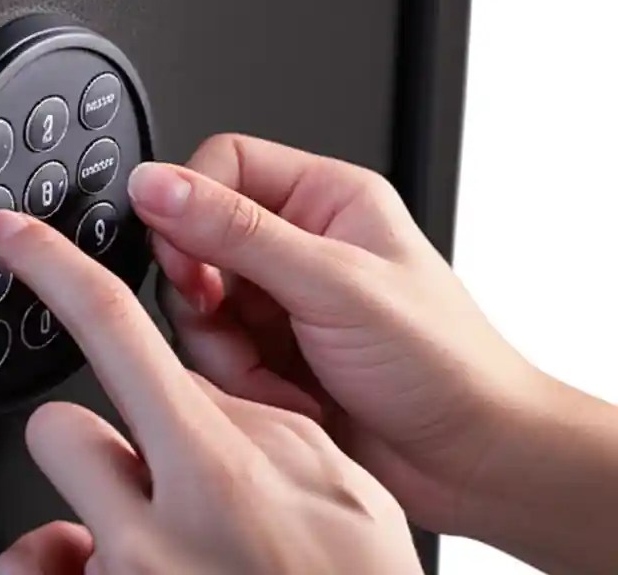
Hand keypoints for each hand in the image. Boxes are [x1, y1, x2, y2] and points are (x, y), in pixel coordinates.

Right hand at [0, 208, 422, 574]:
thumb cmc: (443, 364)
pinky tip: (285, 398)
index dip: (187, 207)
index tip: (183, 256)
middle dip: (203, 292)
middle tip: (228, 319)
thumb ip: (236, 232)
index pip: (220, 166)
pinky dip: (236, 383)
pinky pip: (209, 357)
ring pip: (193, 305)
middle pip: (194, 241)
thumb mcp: (333, 284)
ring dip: (222, 348)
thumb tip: (157, 185)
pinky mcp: (266, 356)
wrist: (473, 464)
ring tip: (273, 373)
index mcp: (325, 198)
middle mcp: (297, 244)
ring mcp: (279, 303)